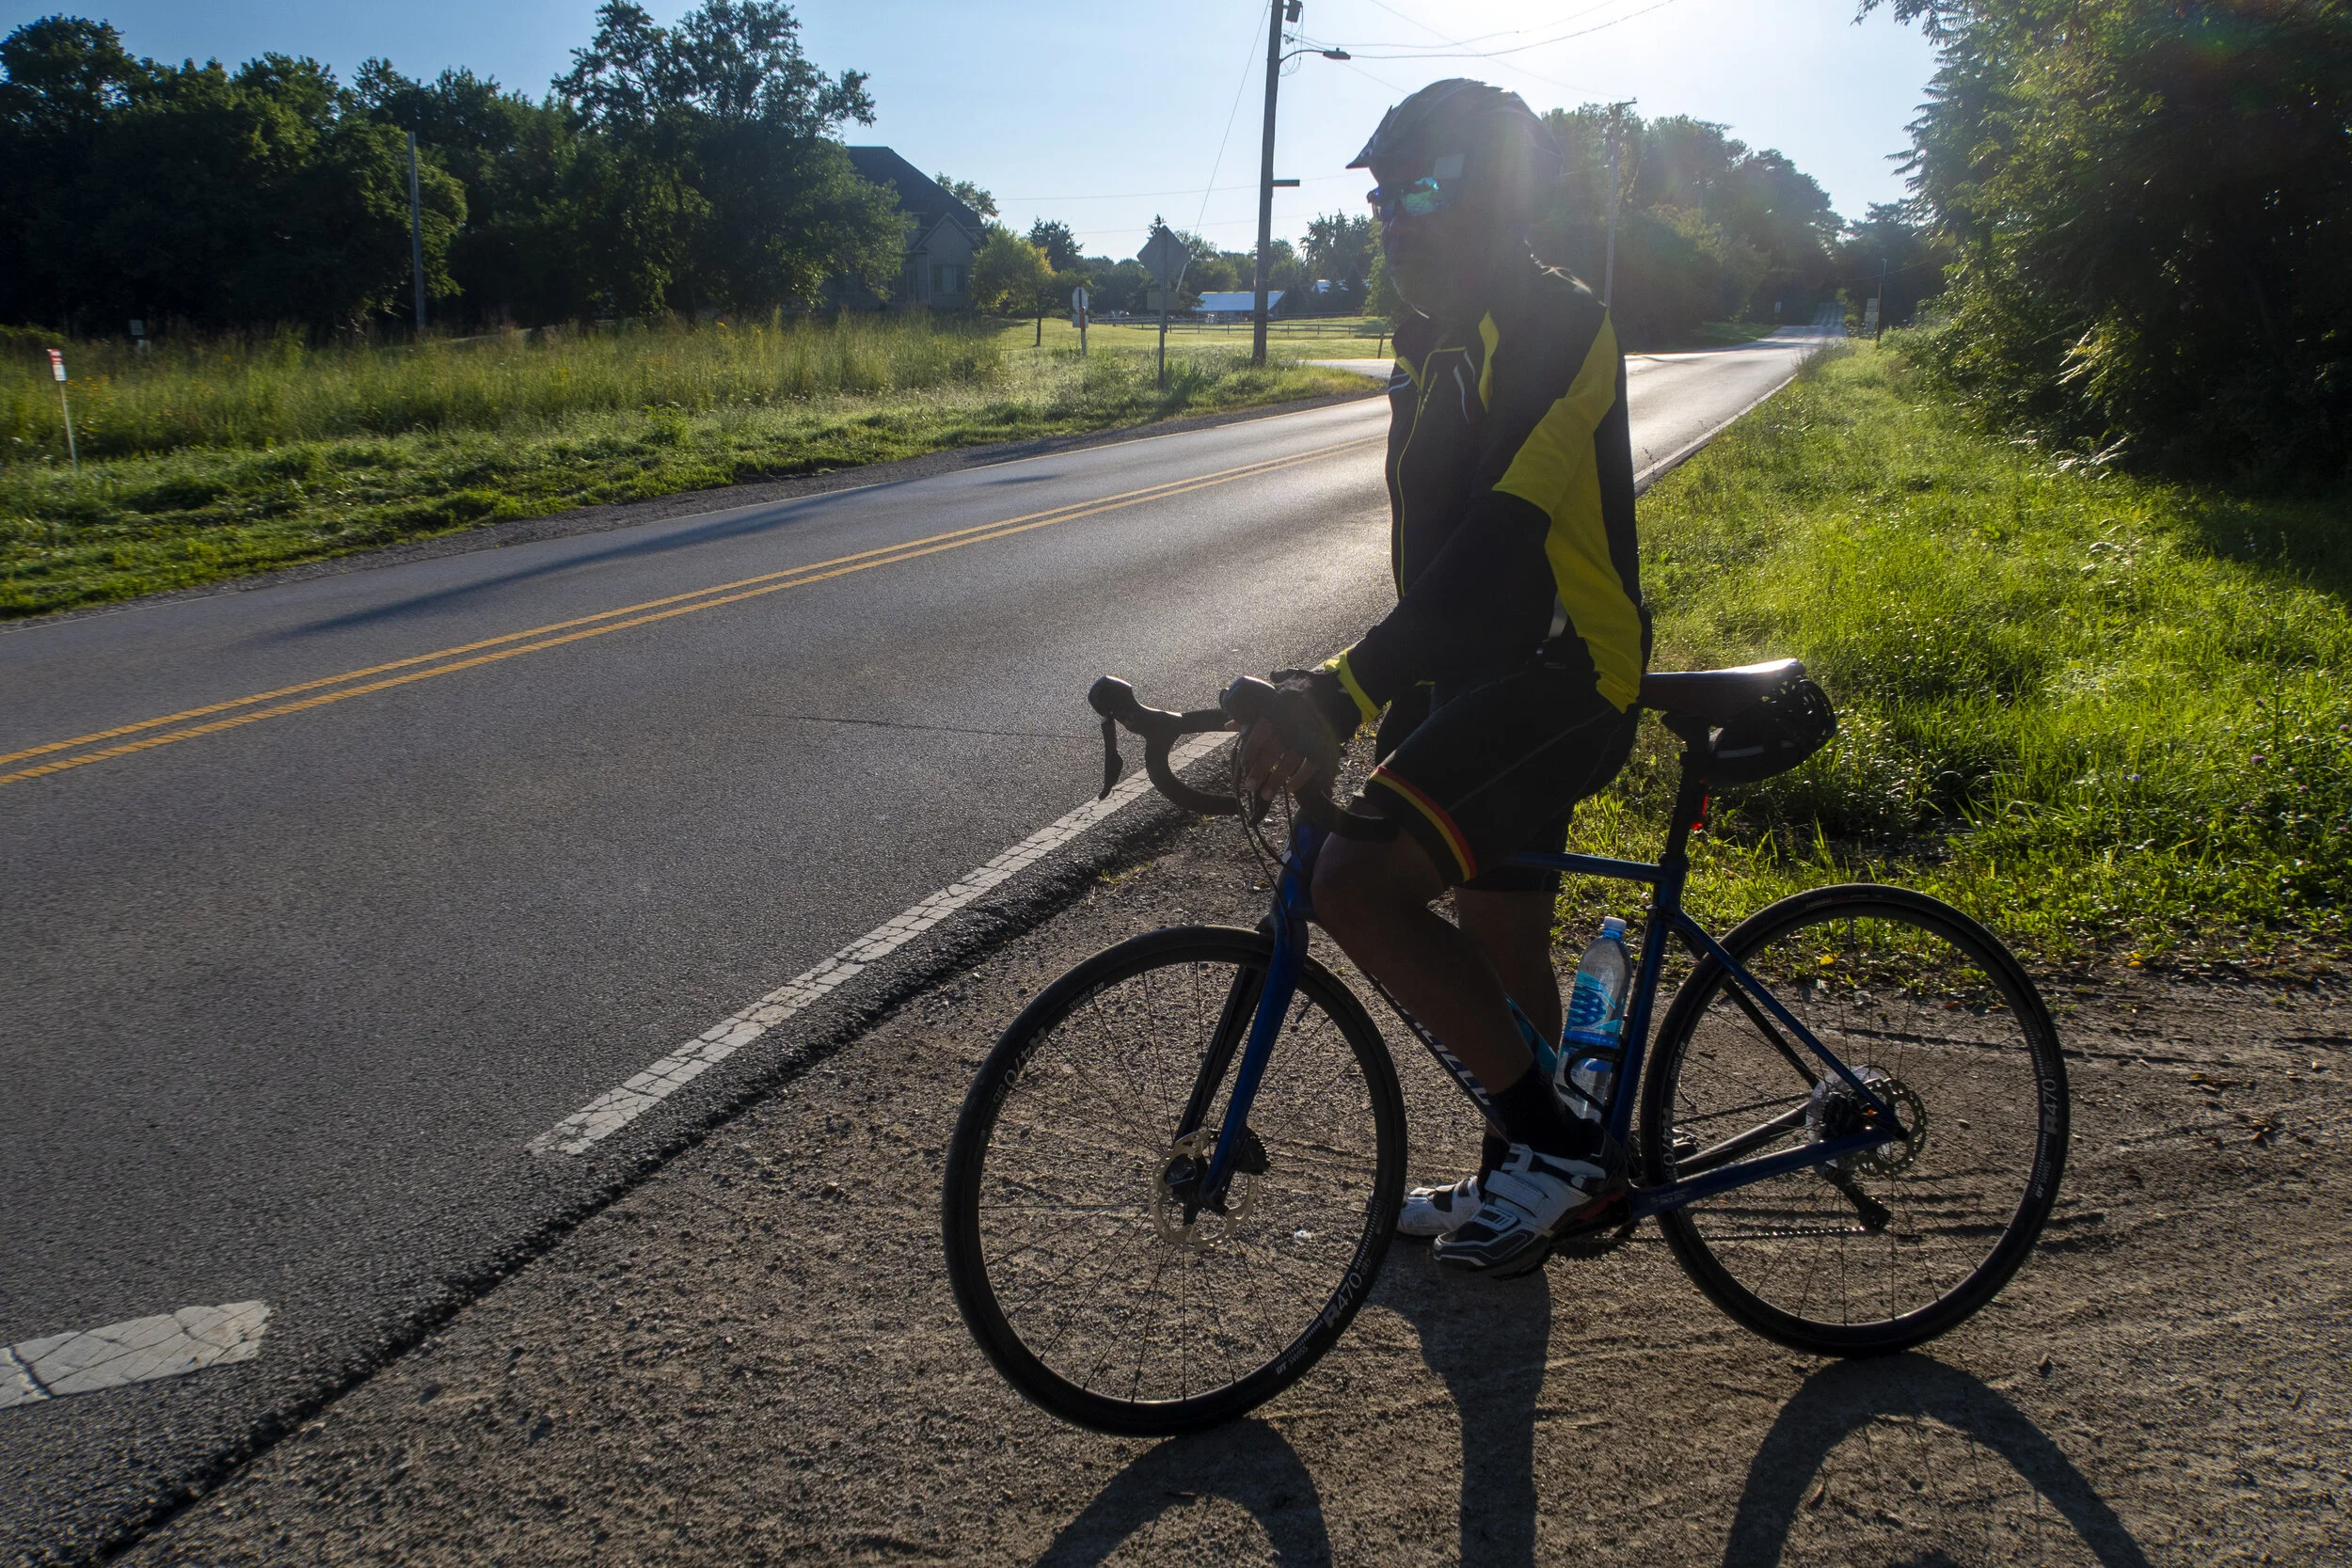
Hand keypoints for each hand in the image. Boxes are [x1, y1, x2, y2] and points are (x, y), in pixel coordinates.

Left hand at [1234, 670, 1354, 805]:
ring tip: (1266, 795)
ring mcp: (1308, 737)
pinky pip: (1310, 766)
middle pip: (1273, 750)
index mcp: (1278, 710)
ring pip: (1290, 761)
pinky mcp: (1322, 746)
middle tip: (1250, 786)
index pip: (1260, 730)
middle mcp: (1292, 724)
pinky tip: (1290, 789)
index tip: (1244, 763)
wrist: (1331, 697)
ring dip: (1277, 780)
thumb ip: (1253, 714)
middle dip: (1260, 770)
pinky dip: (1300, 778)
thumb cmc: (1295, 701)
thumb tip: (1228, 725)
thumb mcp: (1274, 703)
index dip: (1251, 748)